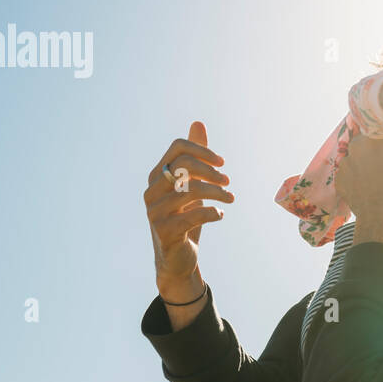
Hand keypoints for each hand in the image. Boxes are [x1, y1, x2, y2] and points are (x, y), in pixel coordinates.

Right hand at [144, 121, 233, 305]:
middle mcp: (152, 190)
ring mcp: (155, 211)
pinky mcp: (165, 231)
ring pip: (192, 190)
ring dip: (218, 193)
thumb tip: (198, 123)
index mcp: (157, 175)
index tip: (222, 162)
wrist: (177, 258)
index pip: (178, 147)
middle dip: (212, 172)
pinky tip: (220, 215)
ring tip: (230, 199)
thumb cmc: (185, 217)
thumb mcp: (191, 186)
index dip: (202, 150)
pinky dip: (213, 212)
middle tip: (228, 182)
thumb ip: (195, 157)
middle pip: (185, 165)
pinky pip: (194, 215)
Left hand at [335, 104, 382, 247]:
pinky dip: (358, 179)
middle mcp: (353, 147)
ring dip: (368, 164)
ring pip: (358, 159)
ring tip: (382, 176)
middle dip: (377, 149)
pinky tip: (371, 186)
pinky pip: (350, 175)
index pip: (377, 125)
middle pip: (367, 143)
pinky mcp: (340, 183)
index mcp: (371, 135)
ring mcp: (344, 166)